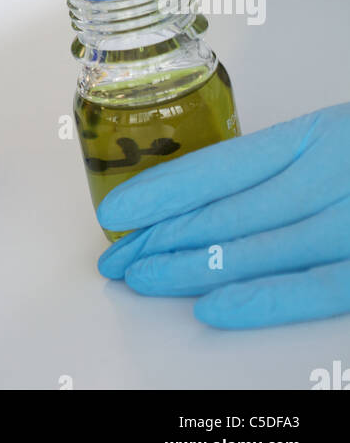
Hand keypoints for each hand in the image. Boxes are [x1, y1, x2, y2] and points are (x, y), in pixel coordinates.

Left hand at [97, 103, 349, 328]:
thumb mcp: (336, 138)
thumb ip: (288, 164)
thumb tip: (219, 192)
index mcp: (312, 137)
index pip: (221, 166)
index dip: (164, 190)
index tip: (117, 209)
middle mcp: (325, 176)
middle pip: (226, 211)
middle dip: (161, 236)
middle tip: (116, 254)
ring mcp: (348, 223)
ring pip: (253, 250)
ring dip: (188, 268)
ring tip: (141, 279)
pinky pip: (315, 289)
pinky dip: (259, 299)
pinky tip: (208, 306)